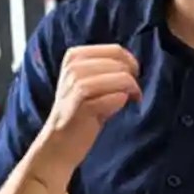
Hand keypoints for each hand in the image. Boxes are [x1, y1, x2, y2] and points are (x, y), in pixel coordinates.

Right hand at [34, 44, 140, 169]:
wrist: (59, 143)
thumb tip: (134, 64)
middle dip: (132, 80)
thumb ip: (107, 68)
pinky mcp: (81, 105)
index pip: (116, 50)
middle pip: (120, 64)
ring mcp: (75, 85)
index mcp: (74, 57)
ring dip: (131, 91)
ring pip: (121, 78)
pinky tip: (113, 111)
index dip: (130, 64)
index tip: (132, 79)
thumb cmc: (80, 111)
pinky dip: (120, 103)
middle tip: (132, 94)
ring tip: (128, 101)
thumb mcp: (88, 81)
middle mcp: (73, 68)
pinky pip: (116, 97)